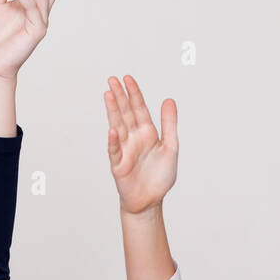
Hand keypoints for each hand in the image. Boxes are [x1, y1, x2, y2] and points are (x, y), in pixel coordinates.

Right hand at [105, 75, 177, 215]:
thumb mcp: (170, 147)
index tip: (128, 78)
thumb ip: (169, 124)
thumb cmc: (160, 176)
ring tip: (108, 95)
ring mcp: (124, 150)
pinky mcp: (118, 165)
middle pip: (125, 113)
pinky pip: (115, 151)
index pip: (139, 109)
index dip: (134, 93)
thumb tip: (169, 99)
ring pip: (118, 126)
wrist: (151, 200)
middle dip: (120, 97)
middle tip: (112, 79)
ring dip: (113, 111)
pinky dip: (114, 141)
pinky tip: (113, 129)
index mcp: (147, 133)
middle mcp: (134, 138)